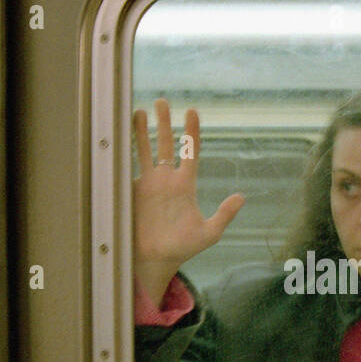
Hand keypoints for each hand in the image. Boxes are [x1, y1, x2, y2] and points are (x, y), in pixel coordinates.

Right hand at [132, 98, 243, 299]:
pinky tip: (119, 135)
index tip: (192, 112)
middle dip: (163, 123)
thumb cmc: (182, 248)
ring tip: (141, 111)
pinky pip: (127, 167)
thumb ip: (224, 214)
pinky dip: (124, 151)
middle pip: (164, 144)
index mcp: (185, 184)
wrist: (155, 260)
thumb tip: (241, 197)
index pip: (190, 152)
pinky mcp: (131, 191)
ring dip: (142, 131)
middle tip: (163, 101)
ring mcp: (147, 184)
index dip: (191, 132)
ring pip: (144, 151)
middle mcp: (166, 180)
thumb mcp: (209, 233)